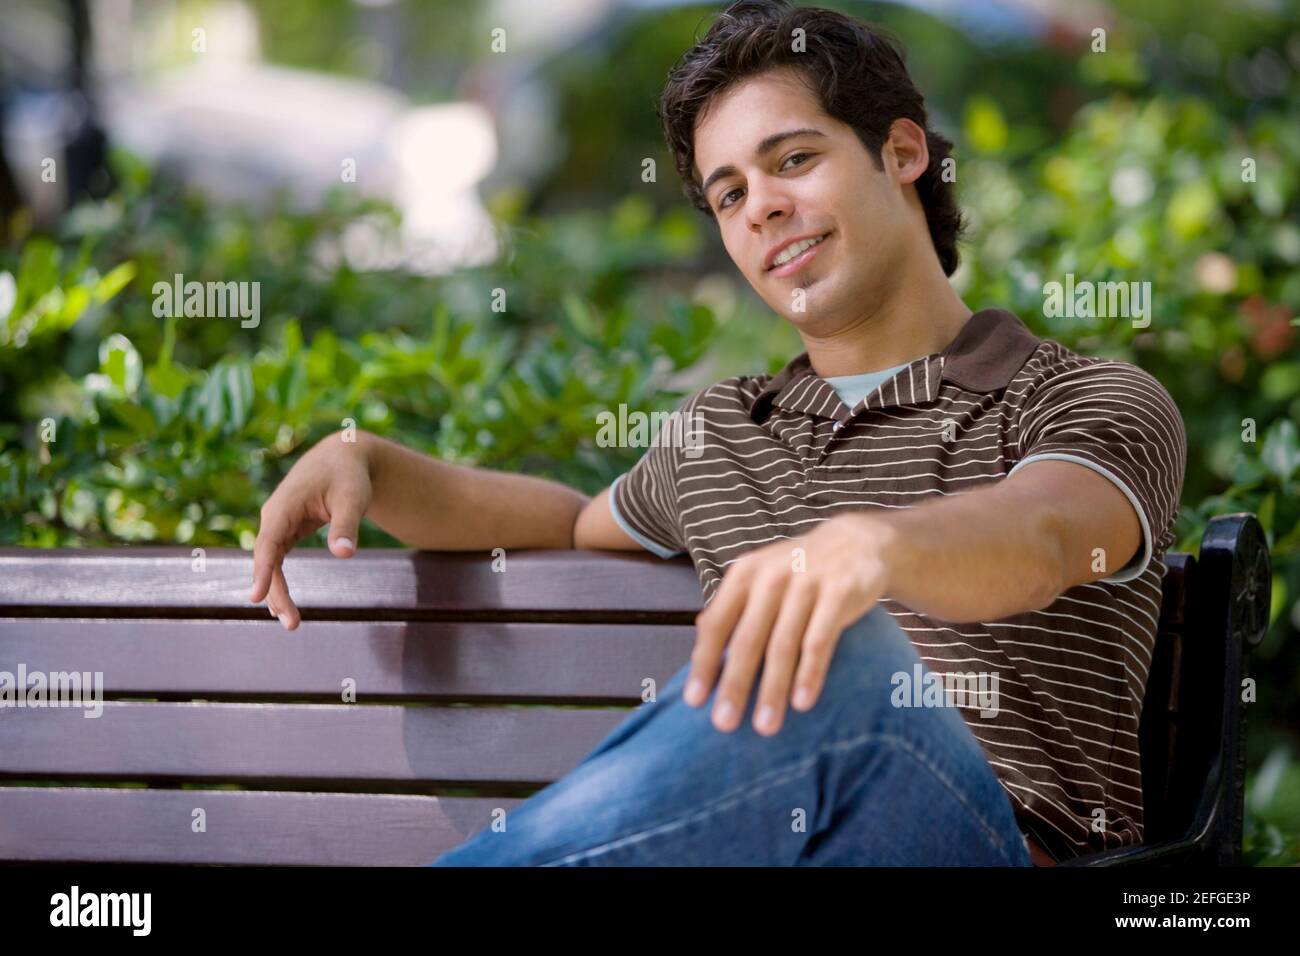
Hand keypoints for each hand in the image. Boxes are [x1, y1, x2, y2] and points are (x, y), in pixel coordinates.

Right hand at [249, 432, 372, 629]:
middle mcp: (274, 516)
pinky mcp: (286, 529)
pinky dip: (278, 579)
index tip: (257, 597)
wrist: (344, 457)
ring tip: (289, 622)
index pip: (268, 544)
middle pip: (267, 559)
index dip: (262, 571)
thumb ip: (347, 525)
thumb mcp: (353, 498)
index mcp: (284, 506)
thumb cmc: (349, 476)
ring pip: (270, 562)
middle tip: (291, 624)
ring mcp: (277, 523)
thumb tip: (344, 555)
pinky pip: (277, 558)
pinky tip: (281, 604)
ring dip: (276, 590)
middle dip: (275, 591)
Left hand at [682, 511, 897, 735]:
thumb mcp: (761, 578)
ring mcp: (806, 583)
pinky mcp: (840, 592)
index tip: (693, 702)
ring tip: (765, 726)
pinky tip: (802, 703)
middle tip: (724, 725)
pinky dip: (810, 674)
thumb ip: (733, 607)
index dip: (704, 663)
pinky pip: (820, 640)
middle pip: (748, 640)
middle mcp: (772, 576)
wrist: (855, 541)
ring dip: (773, 690)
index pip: (717, 624)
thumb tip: (700, 639)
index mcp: (745, 575)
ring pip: (783, 645)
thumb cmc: (798, 571)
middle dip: (735, 685)